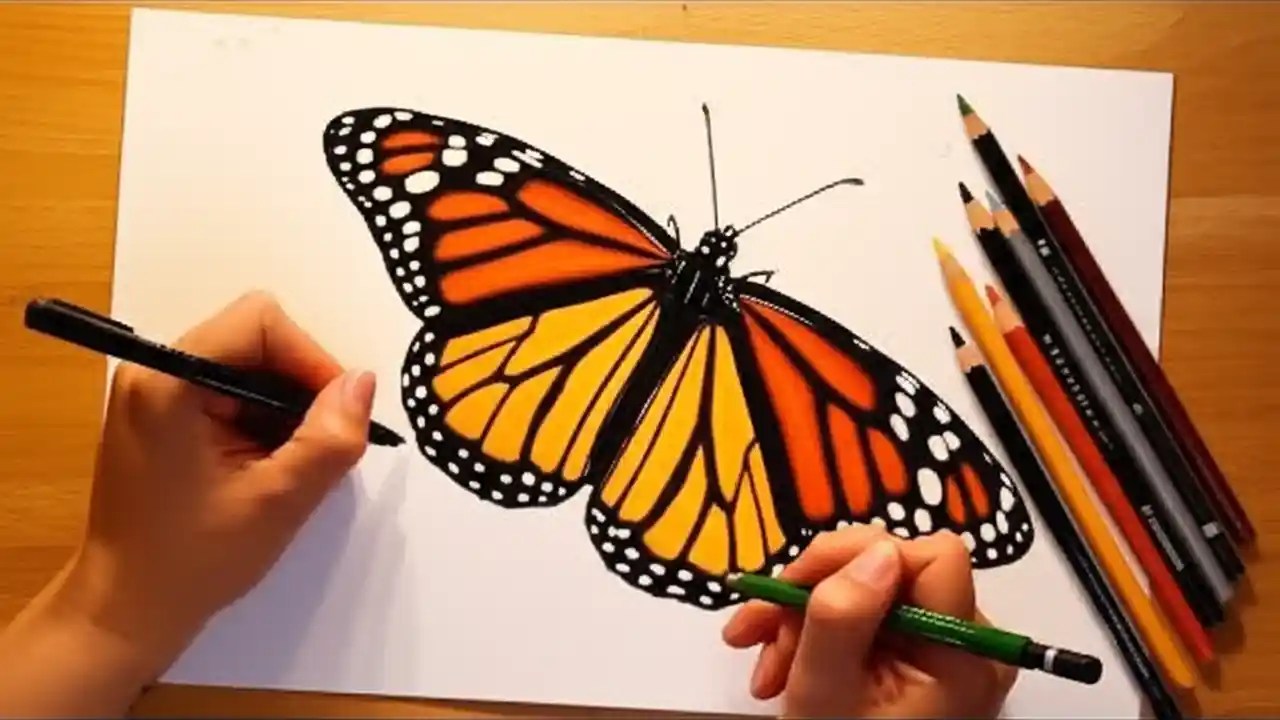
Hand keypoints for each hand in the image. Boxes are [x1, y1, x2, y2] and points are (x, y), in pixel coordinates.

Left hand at [55, 291, 373, 679]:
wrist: (126, 610)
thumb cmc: (191, 561)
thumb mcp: (277, 502)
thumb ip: (328, 439)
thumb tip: (364, 383)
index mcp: (167, 382)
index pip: (259, 323)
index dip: (310, 358)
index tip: (337, 412)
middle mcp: (153, 374)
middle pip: (255, 341)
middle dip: (300, 388)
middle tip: (319, 445)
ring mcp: (155, 394)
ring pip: (249, 368)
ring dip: (284, 409)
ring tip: (290, 465)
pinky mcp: (163, 416)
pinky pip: (230, 393)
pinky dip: (262, 422)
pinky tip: (268, 468)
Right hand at [722, 525, 1016, 718]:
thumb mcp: (825, 693)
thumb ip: (844, 616)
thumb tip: (873, 549)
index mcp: (962, 653)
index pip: (932, 557)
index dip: (860, 556)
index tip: (798, 586)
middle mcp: (965, 642)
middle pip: (890, 569)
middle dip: (813, 594)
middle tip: (759, 632)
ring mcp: (941, 649)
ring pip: (866, 590)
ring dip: (800, 619)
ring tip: (763, 669)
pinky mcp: (917, 656)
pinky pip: (866, 618)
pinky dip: (816, 634)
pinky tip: (777, 668)